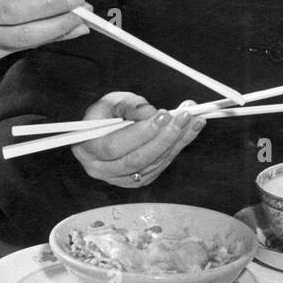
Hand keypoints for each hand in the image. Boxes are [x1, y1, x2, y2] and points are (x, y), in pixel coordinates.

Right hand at [72, 92, 205, 188]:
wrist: (105, 130)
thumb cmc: (106, 113)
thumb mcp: (111, 102)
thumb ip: (128, 106)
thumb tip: (149, 112)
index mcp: (88, 149)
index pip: (115, 145)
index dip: (140, 132)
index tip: (163, 115)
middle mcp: (101, 169)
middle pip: (137, 159)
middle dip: (164, 137)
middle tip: (184, 117)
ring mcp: (120, 178)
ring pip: (152, 164)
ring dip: (177, 141)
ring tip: (194, 120)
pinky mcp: (137, 180)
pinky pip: (159, 166)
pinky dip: (177, 148)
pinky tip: (190, 130)